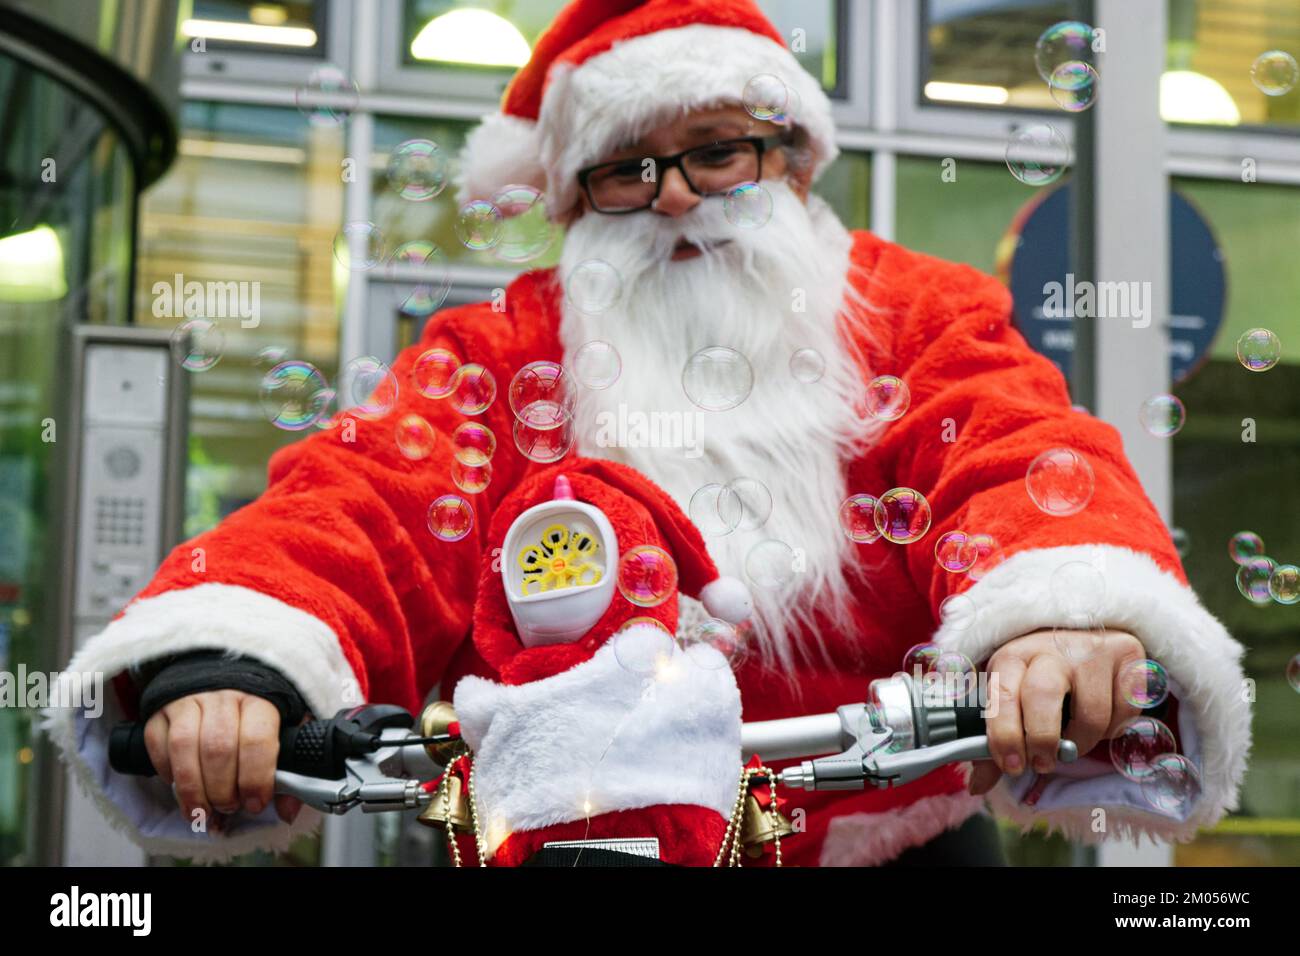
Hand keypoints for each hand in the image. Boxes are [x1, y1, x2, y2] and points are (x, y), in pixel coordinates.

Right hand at [143, 690, 301, 830]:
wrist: (222, 675)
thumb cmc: (256, 712)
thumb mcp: (285, 729)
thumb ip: (290, 768)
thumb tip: (288, 810)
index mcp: (260, 699)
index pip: (256, 739)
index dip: (255, 778)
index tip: (255, 803)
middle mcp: (223, 695)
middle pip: (218, 748)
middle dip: (222, 789)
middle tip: (229, 806)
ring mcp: (189, 700)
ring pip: (184, 746)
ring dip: (192, 788)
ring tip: (202, 810)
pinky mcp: (162, 710)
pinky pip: (157, 743)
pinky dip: (167, 771)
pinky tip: (179, 786)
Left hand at [967, 628, 1145, 795]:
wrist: (1085, 633)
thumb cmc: (1040, 674)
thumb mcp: (1011, 697)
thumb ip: (996, 741)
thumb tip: (977, 786)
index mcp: (1012, 656)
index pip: (1002, 694)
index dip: (1004, 735)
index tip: (1011, 765)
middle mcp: (1050, 647)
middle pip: (1042, 696)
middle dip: (1042, 740)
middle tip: (1042, 763)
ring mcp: (1091, 649)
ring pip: (1092, 713)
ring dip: (1082, 742)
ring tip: (1072, 742)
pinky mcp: (1128, 654)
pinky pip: (1126, 710)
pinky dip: (1114, 728)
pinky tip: (1102, 720)